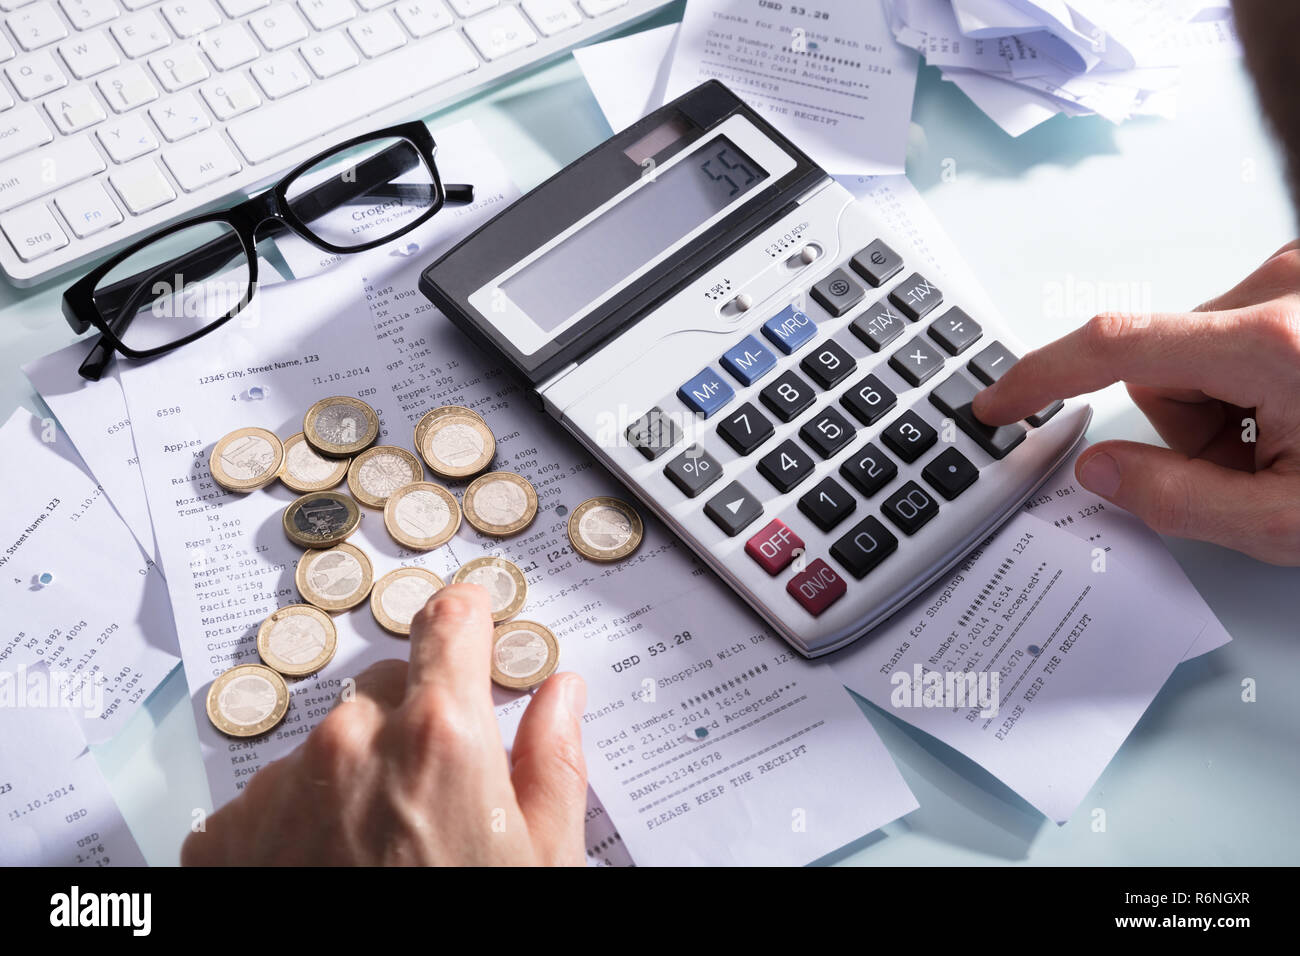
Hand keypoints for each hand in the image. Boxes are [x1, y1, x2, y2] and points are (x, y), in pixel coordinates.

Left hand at [182, 583, 588, 864]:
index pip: (450, 624)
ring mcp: (279, 789)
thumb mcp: (542, 861)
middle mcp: (351, 745)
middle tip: (441, 792)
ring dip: (356, 774)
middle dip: (418, 719)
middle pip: (389, 689)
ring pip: (329, 745)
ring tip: (381, 851)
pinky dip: (302, 819)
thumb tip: (561, 697)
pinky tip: (332, 871)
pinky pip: (274, 795)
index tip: (471, 623)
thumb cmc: (470, 932)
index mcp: (440, 737)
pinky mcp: (227, 837)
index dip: (468, 621)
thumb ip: (554, 761)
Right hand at [972, 241, 1299, 564]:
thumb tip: (1102, 472)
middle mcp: (1286, 288)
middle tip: (1256, 472)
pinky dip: (1262, 382)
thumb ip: (1178, 503)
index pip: (1114, 348)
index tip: (998, 401)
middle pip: (1164, 364)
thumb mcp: (1294, 523)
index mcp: (1273, 343)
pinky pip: (1244, 332)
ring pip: (1204, 351)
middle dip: (1190, 427)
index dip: (1040, 378)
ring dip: (1231, 408)